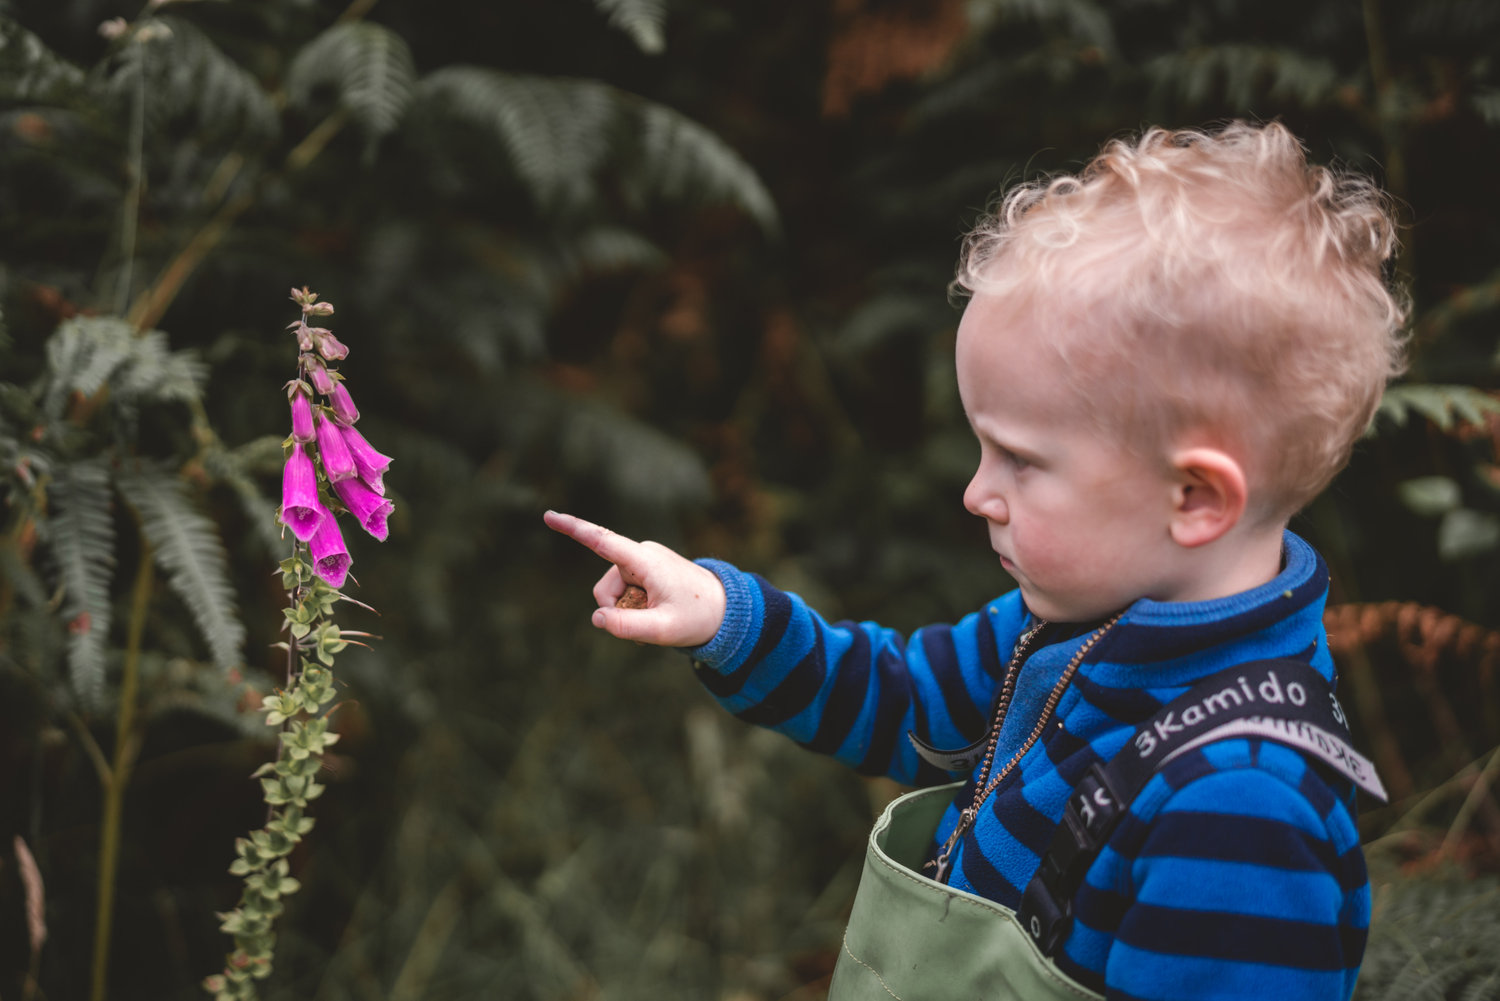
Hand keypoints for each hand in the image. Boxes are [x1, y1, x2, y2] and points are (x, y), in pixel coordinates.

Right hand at [543, 510, 726, 647]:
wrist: (725, 610)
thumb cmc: (698, 618)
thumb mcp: (663, 630)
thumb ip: (627, 627)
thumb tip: (596, 618)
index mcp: (646, 561)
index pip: (603, 541)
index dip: (574, 529)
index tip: (548, 516)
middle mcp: (641, 554)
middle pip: (605, 590)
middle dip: (618, 612)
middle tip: (653, 621)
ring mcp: (642, 560)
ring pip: (613, 594)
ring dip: (628, 611)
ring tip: (658, 615)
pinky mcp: (644, 568)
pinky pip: (624, 592)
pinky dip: (634, 607)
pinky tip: (656, 611)